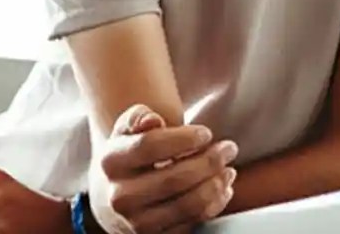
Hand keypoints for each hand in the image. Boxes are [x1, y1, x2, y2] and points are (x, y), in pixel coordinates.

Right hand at [89, 104, 238, 233]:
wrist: (114, 196)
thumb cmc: (130, 154)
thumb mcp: (127, 129)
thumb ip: (138, 117)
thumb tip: (153, 120)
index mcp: (110, 161)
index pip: (150, 146)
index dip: (184, 138)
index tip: (206, 133)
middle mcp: (120, 196)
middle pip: (174, 178)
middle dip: (209, 161)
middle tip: (229, 148)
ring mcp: (137, 223)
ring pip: (187, 205)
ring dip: (216, 185)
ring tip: (229, 169)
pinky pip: (192, 223)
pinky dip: (214, 205)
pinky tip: (223, 188)